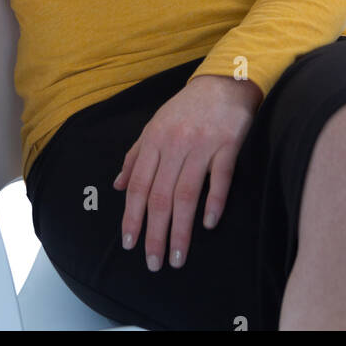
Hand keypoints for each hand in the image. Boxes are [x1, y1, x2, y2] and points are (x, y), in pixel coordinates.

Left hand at [113, 73, 259, 270]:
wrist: (223, 83)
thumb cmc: (186, 108)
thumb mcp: (154, 126)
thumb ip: (135, 156)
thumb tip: (117, 186)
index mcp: (154, 140)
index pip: (138, 186)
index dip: (131, 216)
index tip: (129, 243)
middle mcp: (175, 144)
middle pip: (160, 196)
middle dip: (155, 233)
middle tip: (153, 262)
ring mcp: (202, 145)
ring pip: (187, 193)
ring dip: (181, 229)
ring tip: (177, 257)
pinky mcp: (228, 145)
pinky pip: (220, 177)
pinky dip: (214, 202)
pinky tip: (208, 224)